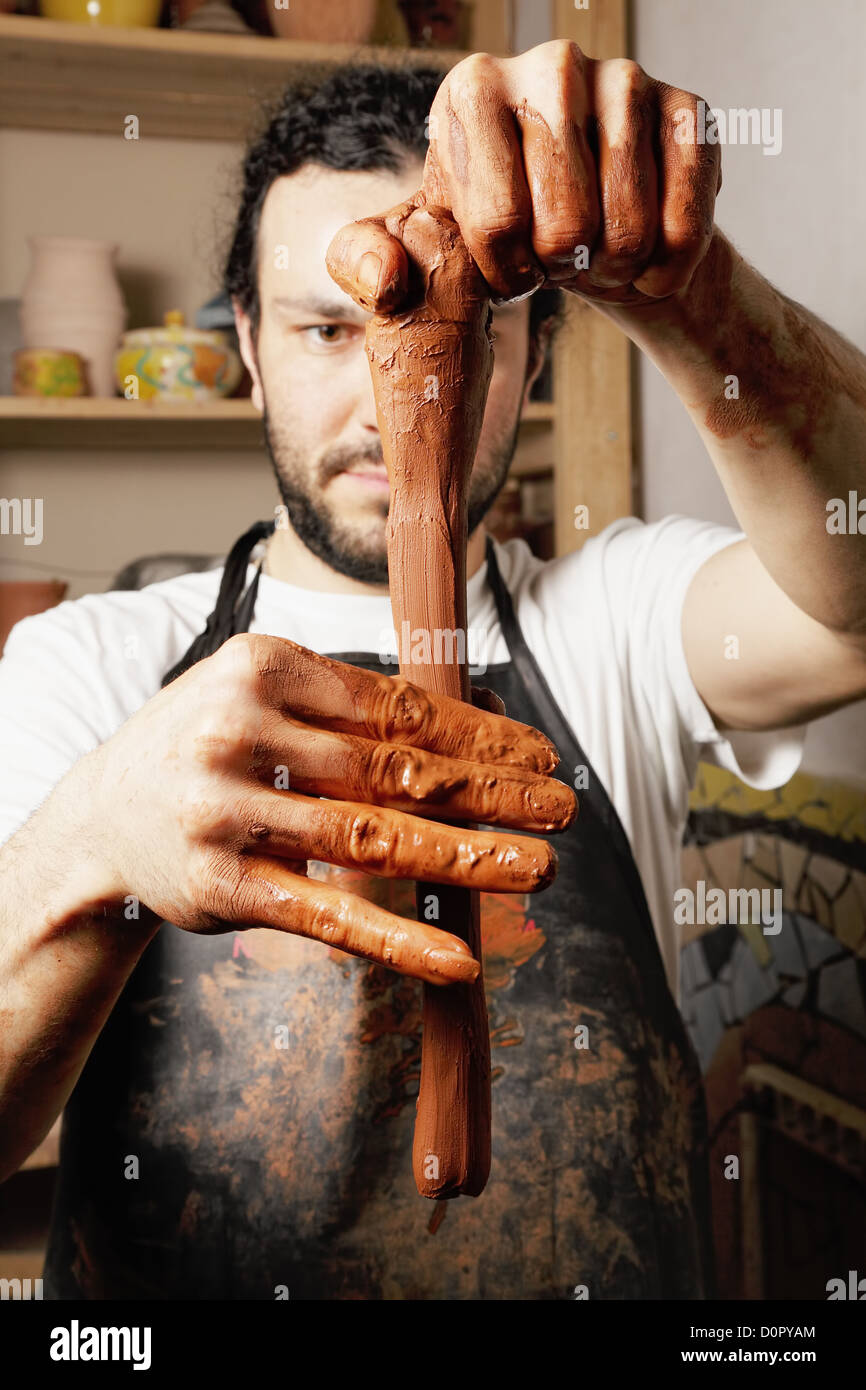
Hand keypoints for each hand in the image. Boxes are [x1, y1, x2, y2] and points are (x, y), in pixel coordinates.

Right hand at [85, 634, 575, 984]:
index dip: (477, 736)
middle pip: (395, 769)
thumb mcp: (259, 696)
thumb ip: (347, 708)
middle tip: (564, 807)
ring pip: (372, 838)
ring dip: (467, 857)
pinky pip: (325, 916)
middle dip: (491, 791)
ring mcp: (227, 813)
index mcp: (263, 666)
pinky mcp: (220, 889)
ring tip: (537, 867)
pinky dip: (396, 940)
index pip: (395, 707)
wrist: (100, 818)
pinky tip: (456, 961)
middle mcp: (240, 731)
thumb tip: (468, 733)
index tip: (537, 756)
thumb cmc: (206, 747)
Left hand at [327, 40, 721, 311]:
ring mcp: (625, 79)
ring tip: (596, 257)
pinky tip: (647, 263)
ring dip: (613, 271)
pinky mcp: (689, 110)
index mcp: (472, 90)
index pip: (497, 221)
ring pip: (626, 228)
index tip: (509, 269)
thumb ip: (368, 261)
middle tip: (558, 263)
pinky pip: (686, 221)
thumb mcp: (419, 245)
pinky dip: (668, 267)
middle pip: (564, 226)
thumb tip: (386, 280)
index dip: (507, 274)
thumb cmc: (493, 231)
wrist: (580, 225)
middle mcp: (549, 65)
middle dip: (561, 273)